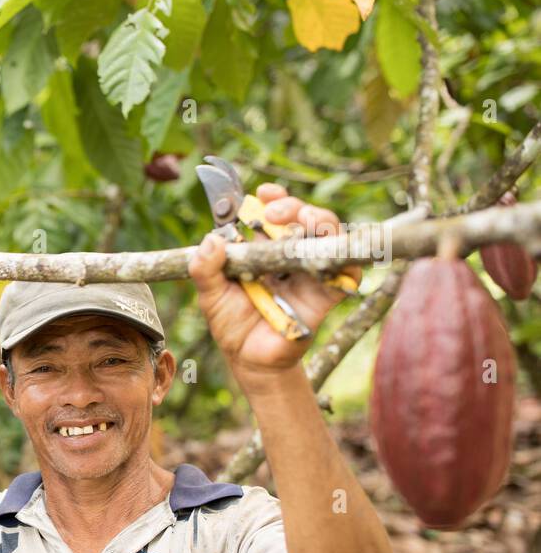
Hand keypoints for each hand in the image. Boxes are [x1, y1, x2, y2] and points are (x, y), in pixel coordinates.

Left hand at [189, 183, 360, 382]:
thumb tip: (211, 240)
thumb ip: (204, 270)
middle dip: (294, 206)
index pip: (274, 213)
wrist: (248, 359)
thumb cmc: (231, 322)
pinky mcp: (327, 294)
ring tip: (307, 220)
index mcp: (263, 247)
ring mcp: (310, 272)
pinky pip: (348, 272)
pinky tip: (333, 252)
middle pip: (304, 217)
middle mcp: (289, 254)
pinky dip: (347, 259)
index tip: (264, 193)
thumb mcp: (210, 295)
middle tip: (274, 212)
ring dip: (322, 222)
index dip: (274, 197)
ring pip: (330, 236)